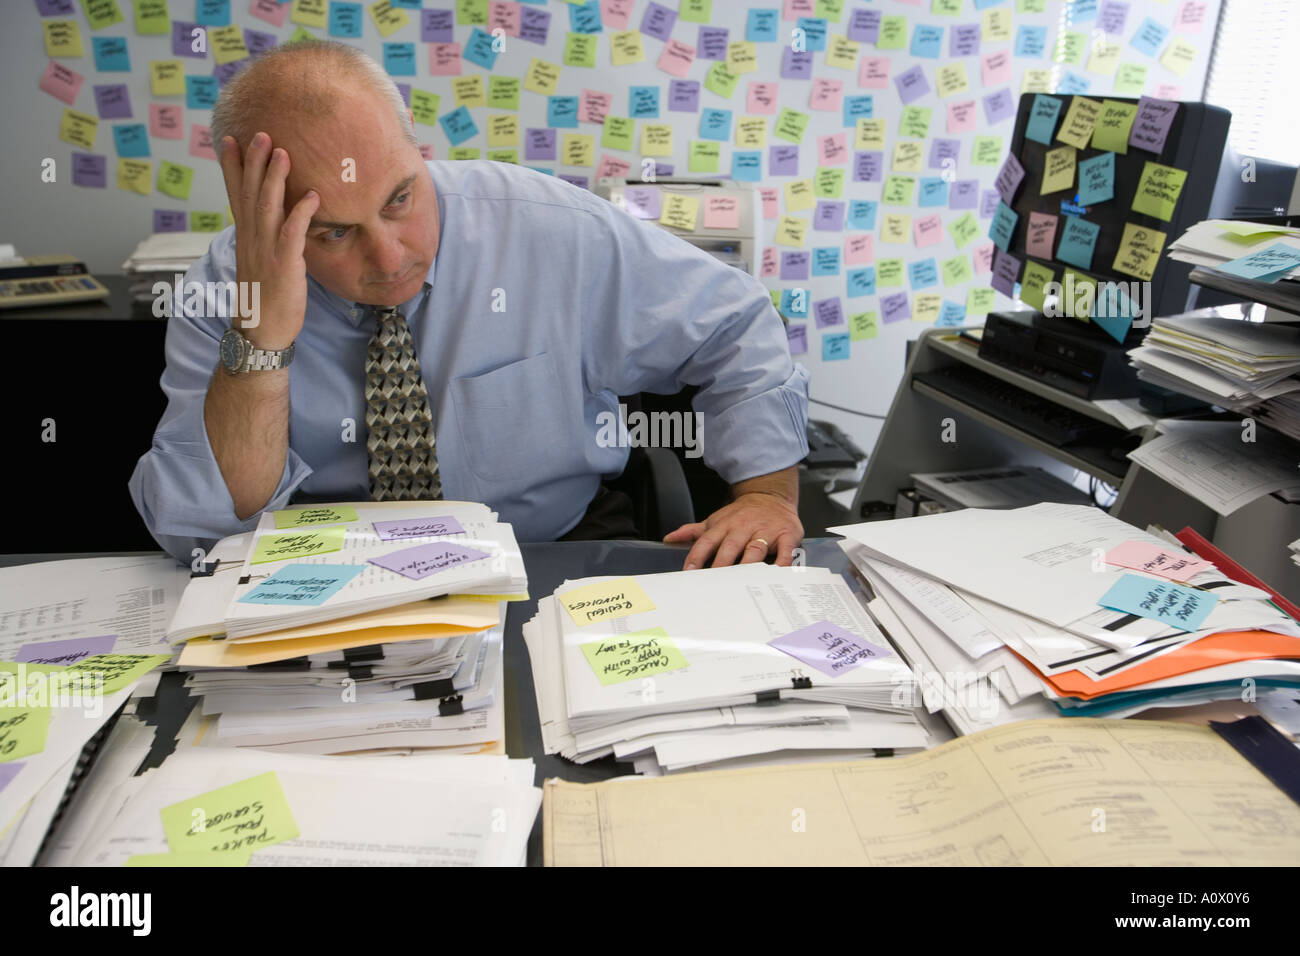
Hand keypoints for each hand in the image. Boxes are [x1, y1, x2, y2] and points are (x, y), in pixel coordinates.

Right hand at [218, 131, 319, 349]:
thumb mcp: (261, 261)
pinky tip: (312, 196)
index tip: (229, 139)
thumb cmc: (266, 298)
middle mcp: (252, 240)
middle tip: (260, 133)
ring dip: (275, 179)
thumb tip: (274, 219)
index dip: (232, 167)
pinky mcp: (285, 266)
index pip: (235, 195)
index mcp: (245, 237)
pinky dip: (301, 214)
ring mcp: (266, 252)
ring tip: (283, 152)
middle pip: (249, 193)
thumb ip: (265, 237)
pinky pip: (292, 235)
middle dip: (254, 161)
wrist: (261, 331)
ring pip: (267, 208)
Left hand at [663, 491, 803, 569]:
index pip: (707, 541)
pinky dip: (782, 562)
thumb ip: (693, 532)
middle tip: (715, 585)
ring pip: (755, 549)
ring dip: (748, 565)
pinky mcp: (786, 535)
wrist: (771, 496)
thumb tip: (670, 539)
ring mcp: (765, 531)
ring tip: (742, 583)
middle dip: (721, 565)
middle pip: (730, 547)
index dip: (697, 556)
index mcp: (724, 526)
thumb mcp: (716, 520)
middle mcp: (743, 528)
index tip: (689, 572)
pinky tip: (776, 574)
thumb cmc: (742, 515)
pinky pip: (785, 550)